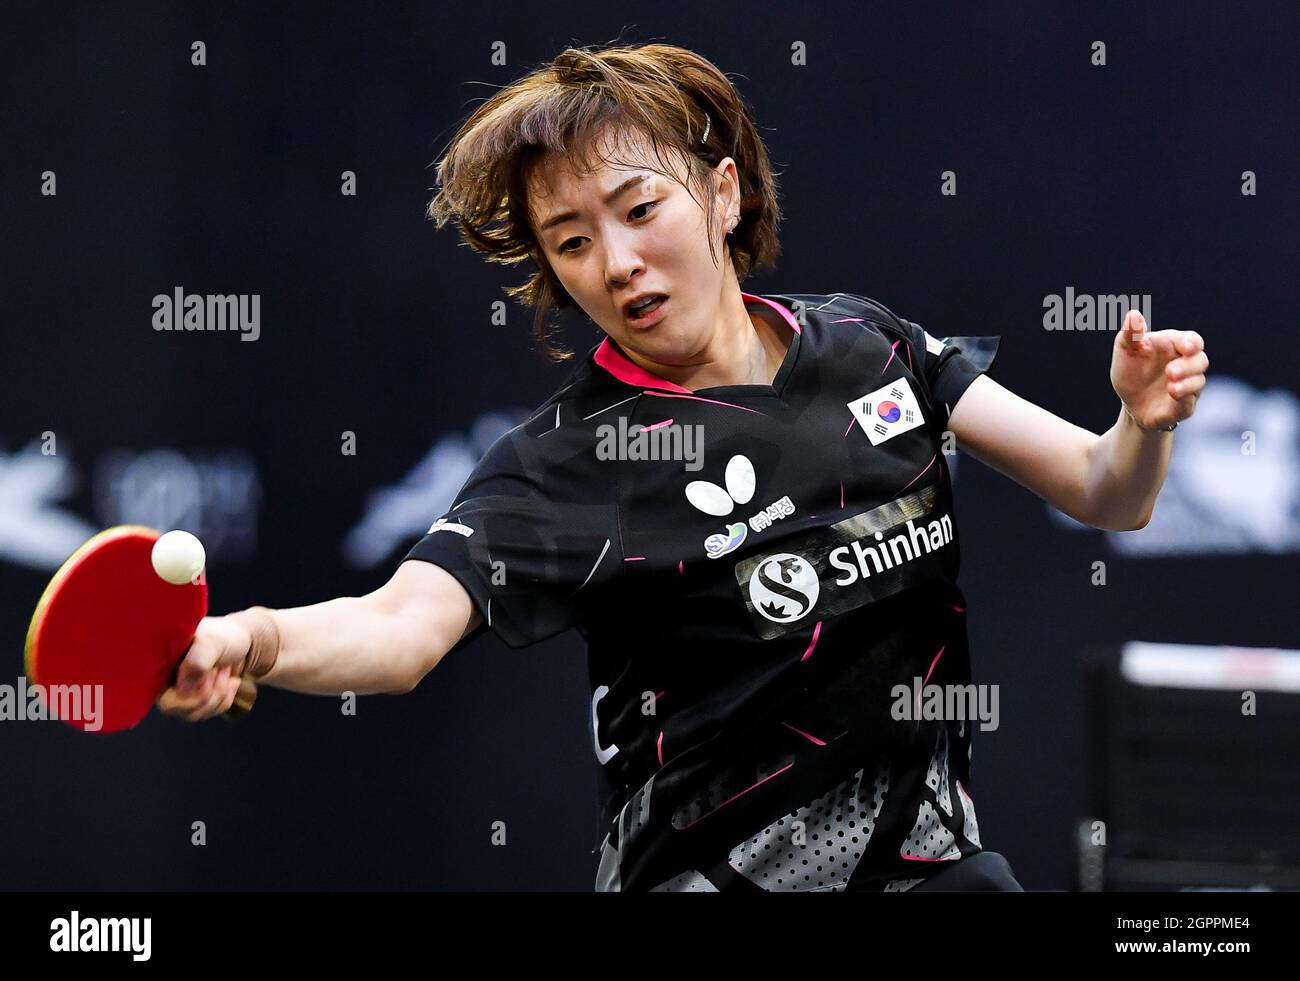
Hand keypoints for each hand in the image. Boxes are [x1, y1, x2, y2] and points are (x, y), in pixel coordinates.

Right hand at [156, 615, 251, 721]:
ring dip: (217, 693)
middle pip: (170, 706)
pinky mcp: (194, 702)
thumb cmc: (225, 637)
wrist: (245, 643)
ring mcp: (177, 692)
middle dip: (205, 691)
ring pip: (191, 713)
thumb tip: (183, 689)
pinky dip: (223, 699)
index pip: (151, 686)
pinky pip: (206, 713)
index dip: (183, 686)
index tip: (210, 671)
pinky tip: (229, 681)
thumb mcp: (212, 642)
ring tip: (224, 670)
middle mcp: (163, 677)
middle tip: (219, 669)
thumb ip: (197, 662)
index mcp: (159, 659)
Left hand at [1111, 311, 1208, 430]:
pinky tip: (1172, 393)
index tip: (1184, 347)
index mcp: (1174, 346)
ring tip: (1171, 385)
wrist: (1129, 403)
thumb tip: (1133, 314)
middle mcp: (1186, 364)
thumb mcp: (1126, 352)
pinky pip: (1190, 401)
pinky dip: (1183, 396)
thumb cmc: (1131, 372)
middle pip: (1200, 360)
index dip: (1191, 343)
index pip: (1191, 341)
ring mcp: (1188, 385)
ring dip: (1187, 382)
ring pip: (1198, 381)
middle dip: (1189, 365)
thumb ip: (1131, 335)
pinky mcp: (1184, 404)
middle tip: (1171, 371)